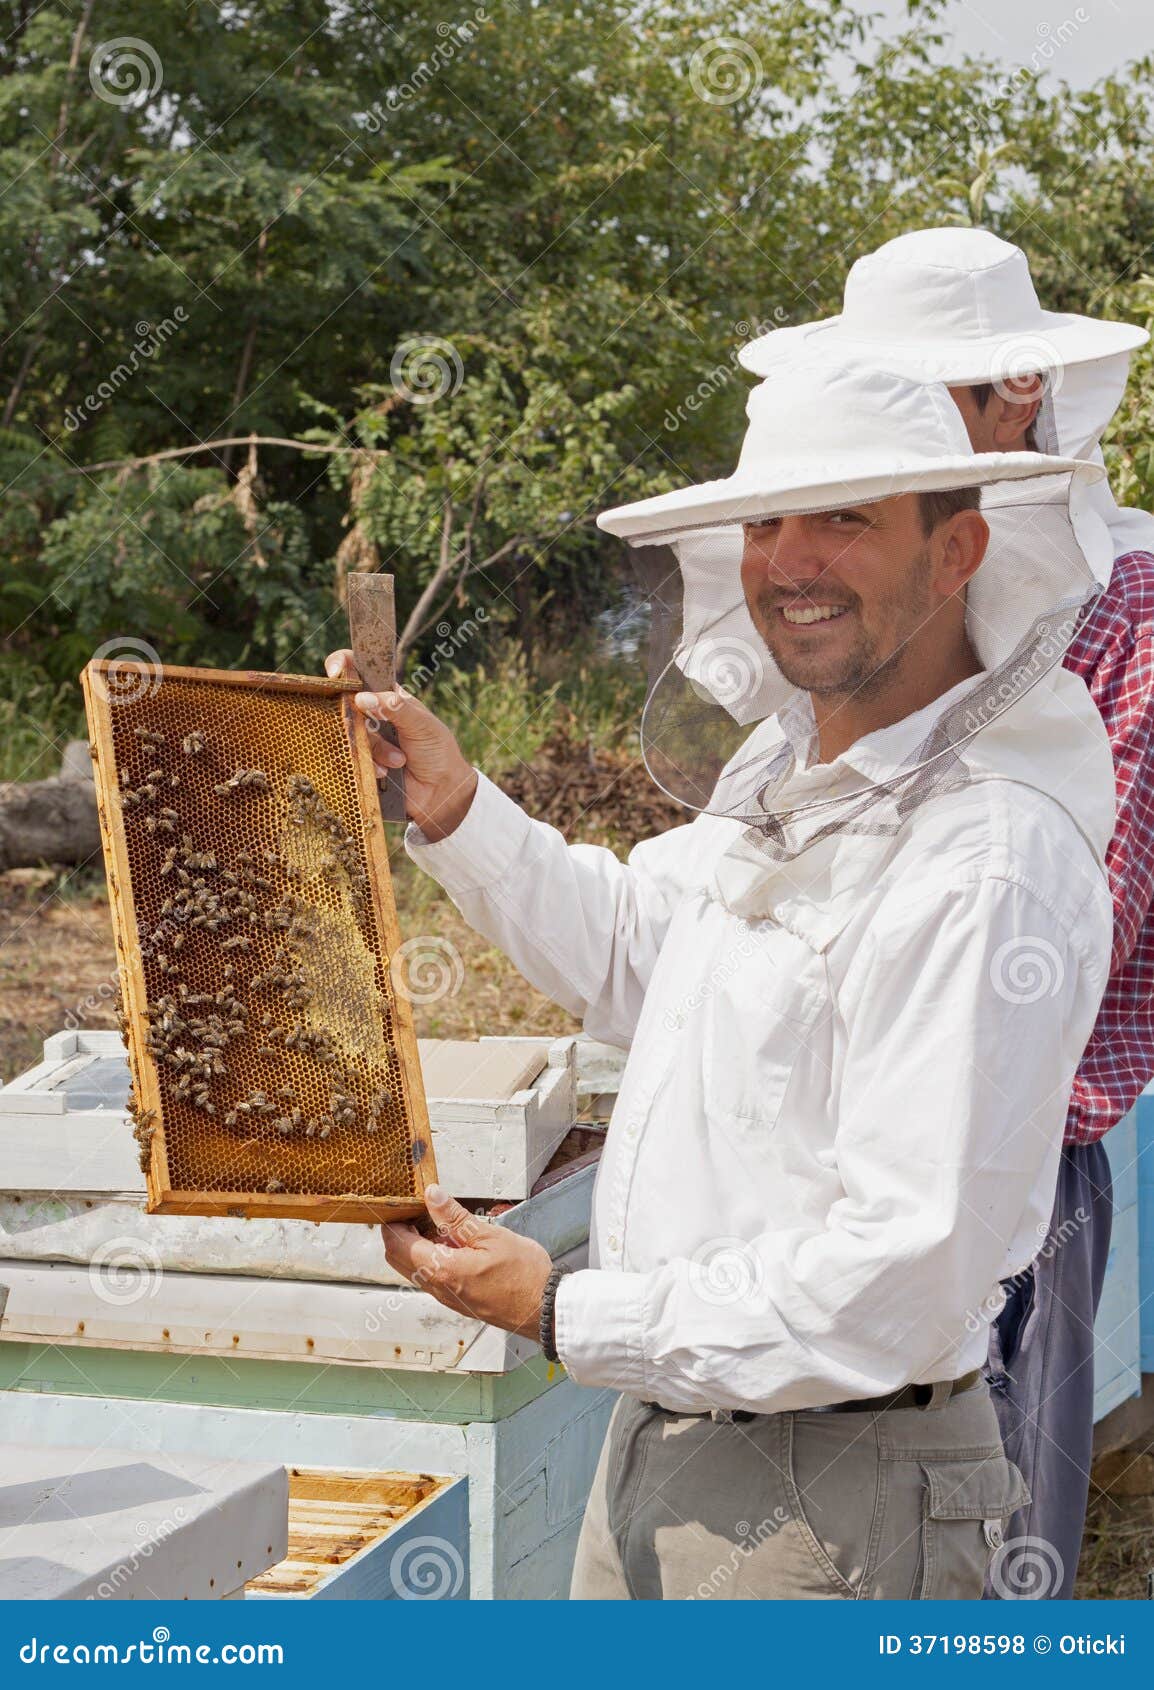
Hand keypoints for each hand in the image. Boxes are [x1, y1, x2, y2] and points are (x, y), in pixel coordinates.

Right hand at [324, 649, 478, 840]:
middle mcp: (371, 715)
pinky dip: (371, 765)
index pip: (359, 671)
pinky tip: (389, 772)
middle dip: (356, 716)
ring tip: (400, 759)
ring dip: (376, 748)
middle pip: (345, 704)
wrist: (441, 792)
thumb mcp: (422, 724)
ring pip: (350, 734)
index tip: (336, 671)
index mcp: (387, 696)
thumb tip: (362, 698)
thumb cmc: (437, 752)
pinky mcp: (360, 762)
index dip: (343, 664)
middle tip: (372, 726)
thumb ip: (395, 708)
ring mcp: (364, 739)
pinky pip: (351, 758)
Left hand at [382, 1185, 553, 1339]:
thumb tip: (432, 1196)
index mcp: (442, 1270)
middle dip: (398, 1233)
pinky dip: (430, 1259)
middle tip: (414, 1210)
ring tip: (437, 1223)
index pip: (398, 1244)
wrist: (544, 1310)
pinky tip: (452, 1244)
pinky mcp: (457, 1301)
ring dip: (415, 1246)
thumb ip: (455, 1217)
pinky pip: (431, 1278)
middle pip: (398, 1259)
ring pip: (413, 1270)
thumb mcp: (491, 1236)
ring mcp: (446, 1297)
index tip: (400, 1204)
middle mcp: (438, 1288)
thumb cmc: (524, 1275)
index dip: (392, 1222)